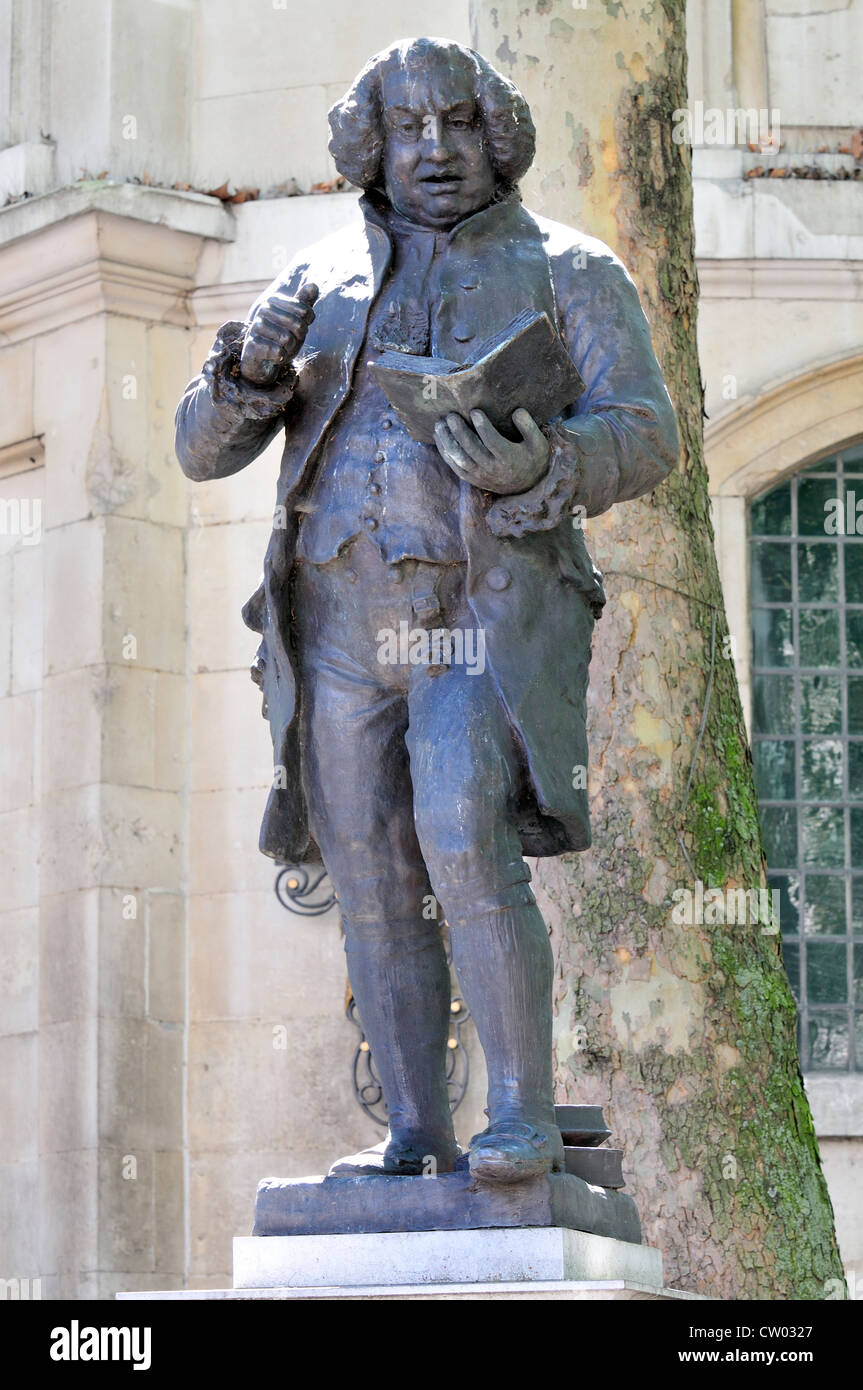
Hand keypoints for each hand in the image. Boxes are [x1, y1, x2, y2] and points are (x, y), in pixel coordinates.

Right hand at [239, 282, 318, 385]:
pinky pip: (278, 352)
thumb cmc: (281, 338)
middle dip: (298, 339)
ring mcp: (255, 326)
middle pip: (298, 325)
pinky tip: (273, 356)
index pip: (306, 312)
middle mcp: (263, 310)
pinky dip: (280, 357)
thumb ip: (305, 303)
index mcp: (274, 300)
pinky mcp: (251, 344)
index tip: (297, 330)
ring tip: (280, 348)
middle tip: (289, 342)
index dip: (306, 326)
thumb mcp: (297, 320)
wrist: (262, 360)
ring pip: (287, 340)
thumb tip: (314, 285)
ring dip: (289, 350)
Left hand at [434, 408, 550, 494]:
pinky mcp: (472, 479)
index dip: (482, 426)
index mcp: (509, 458)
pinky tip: (439, 437)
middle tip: (451, 415)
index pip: (492, 442)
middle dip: (459, 431)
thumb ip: (529, 426)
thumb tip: (517, 411)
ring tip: (440, 424)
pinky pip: (454, 466)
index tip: (474, 411)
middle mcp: (492, 469)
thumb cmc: (532, 459)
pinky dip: (445, 452)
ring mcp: (480, 476)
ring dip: (447, 441)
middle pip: (471, 449)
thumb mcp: (538, 443)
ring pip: (459, 458)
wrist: (527, 487)